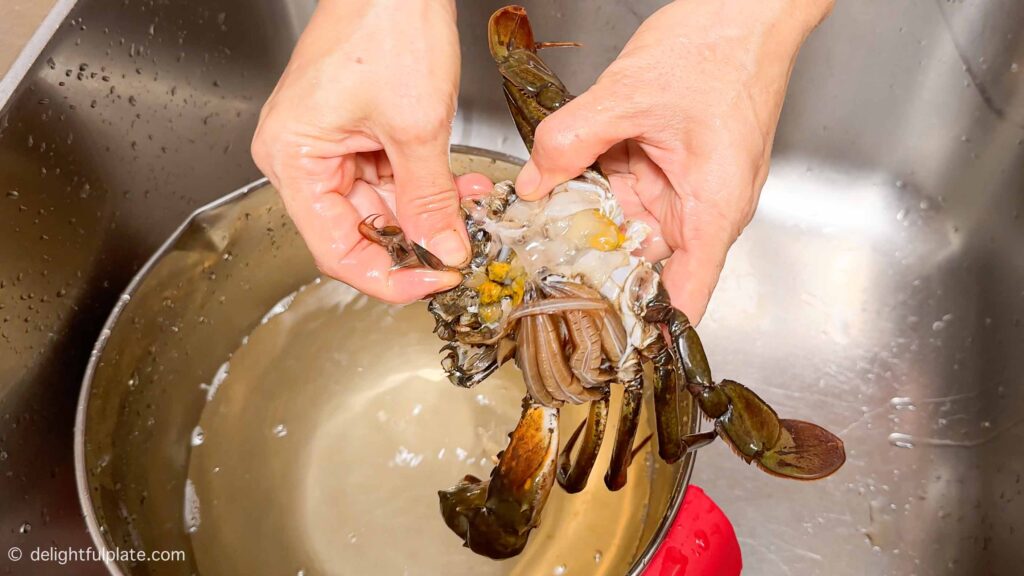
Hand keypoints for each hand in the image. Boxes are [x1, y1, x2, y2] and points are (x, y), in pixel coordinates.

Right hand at [251, 0, 468, 302]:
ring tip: (471, 208)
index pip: (336, 249)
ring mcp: (331, 144)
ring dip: (431, 210)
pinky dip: (428, 183)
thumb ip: (430, 199)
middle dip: (417, 240)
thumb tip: (445, 251)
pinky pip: (393, 175)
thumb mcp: (417, 126)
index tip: (435, 281)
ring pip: (384, 206)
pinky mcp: (358, 131)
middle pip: (361, 230)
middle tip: (462, 249)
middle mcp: (304, 157)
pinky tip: (463, 184)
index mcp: (294, 159)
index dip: (389, 275)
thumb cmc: (386, 24)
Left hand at [514, 0, 832, 322]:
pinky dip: (600, 186)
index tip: (609, 341)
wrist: (744, 7)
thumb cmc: (721, 48)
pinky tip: (568, 180)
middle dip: (595, 264)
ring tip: (545, 219)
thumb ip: (570, 141)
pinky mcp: (672, 164)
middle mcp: (703, 206)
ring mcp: (687, 185)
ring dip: (591, 220)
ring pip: (629, 224)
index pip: (685, 295)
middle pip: (644, 261)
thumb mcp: (627, 95)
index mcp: (712, 208)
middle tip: (543, 267)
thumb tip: (533, 181)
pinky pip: (629, 189)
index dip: (647, 325)